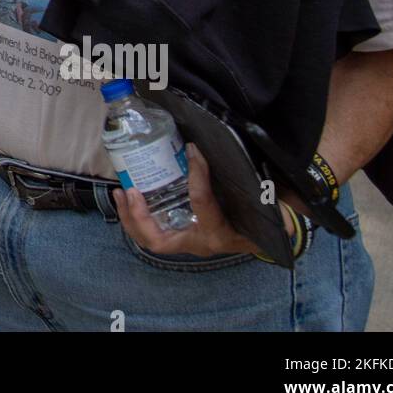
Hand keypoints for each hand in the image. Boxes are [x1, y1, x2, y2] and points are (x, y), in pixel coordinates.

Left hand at [113, 143, 295, 258]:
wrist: (271, 238)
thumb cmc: (266, 217)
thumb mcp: (264, 200)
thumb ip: (258, 181)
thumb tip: (235, 150)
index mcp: (222, 232)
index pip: (203, 204)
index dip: (197, 177)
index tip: (193, 152)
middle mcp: (201, 242)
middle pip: (159, 240)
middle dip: (140, 217)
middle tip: (130, 190)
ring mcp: (188, 242)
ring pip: (150, 239)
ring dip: (131, 217)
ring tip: (121, 191)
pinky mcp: (181, 235)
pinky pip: (153, 233)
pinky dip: (137, 217)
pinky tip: (130, 195)